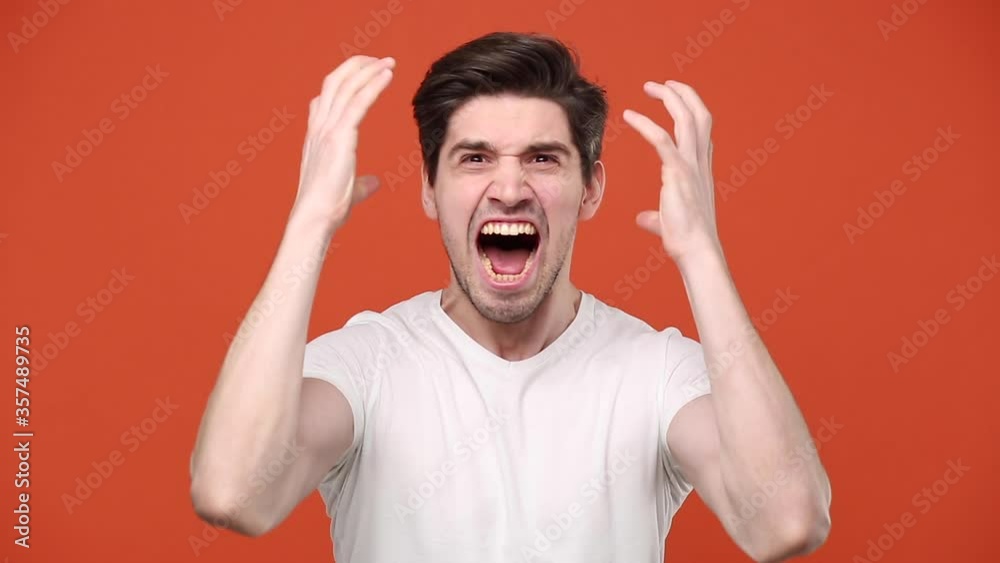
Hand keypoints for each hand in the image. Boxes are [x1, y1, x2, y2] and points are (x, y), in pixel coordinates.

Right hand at [291, 55, 395, 232]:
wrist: (316, 217)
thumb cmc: (328, 208)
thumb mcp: (348, 189)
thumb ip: (362, 183)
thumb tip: (374, 182)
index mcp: (316, 136)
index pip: (325, 98)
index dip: (342, 81)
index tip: (362, 73)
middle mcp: (318, 127)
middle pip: (334, 83)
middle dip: (356, 67)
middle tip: (378, 60)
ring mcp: (326, 130)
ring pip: (346, 87)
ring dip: (369, 69)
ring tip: (388, 61)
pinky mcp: (339, 136)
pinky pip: (358, 102)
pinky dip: (373, 84)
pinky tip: (387, 74)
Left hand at [623, 80, 720, 265]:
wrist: (695, 251)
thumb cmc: (685, 240)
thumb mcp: (668, 222)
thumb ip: (655, 217)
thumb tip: (643, 220)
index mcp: (701, 170)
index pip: (702, 130)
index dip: (691, 109)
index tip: (675, 97)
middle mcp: (700, 162)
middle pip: (699, 115)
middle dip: (682, 94)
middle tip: (661, 84)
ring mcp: (692, 165)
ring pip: (686, 118)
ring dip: (669, 97)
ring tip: (650, 87)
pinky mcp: (678, 172)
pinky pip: (661, 138)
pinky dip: (645, 123)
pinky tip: (630, 115)